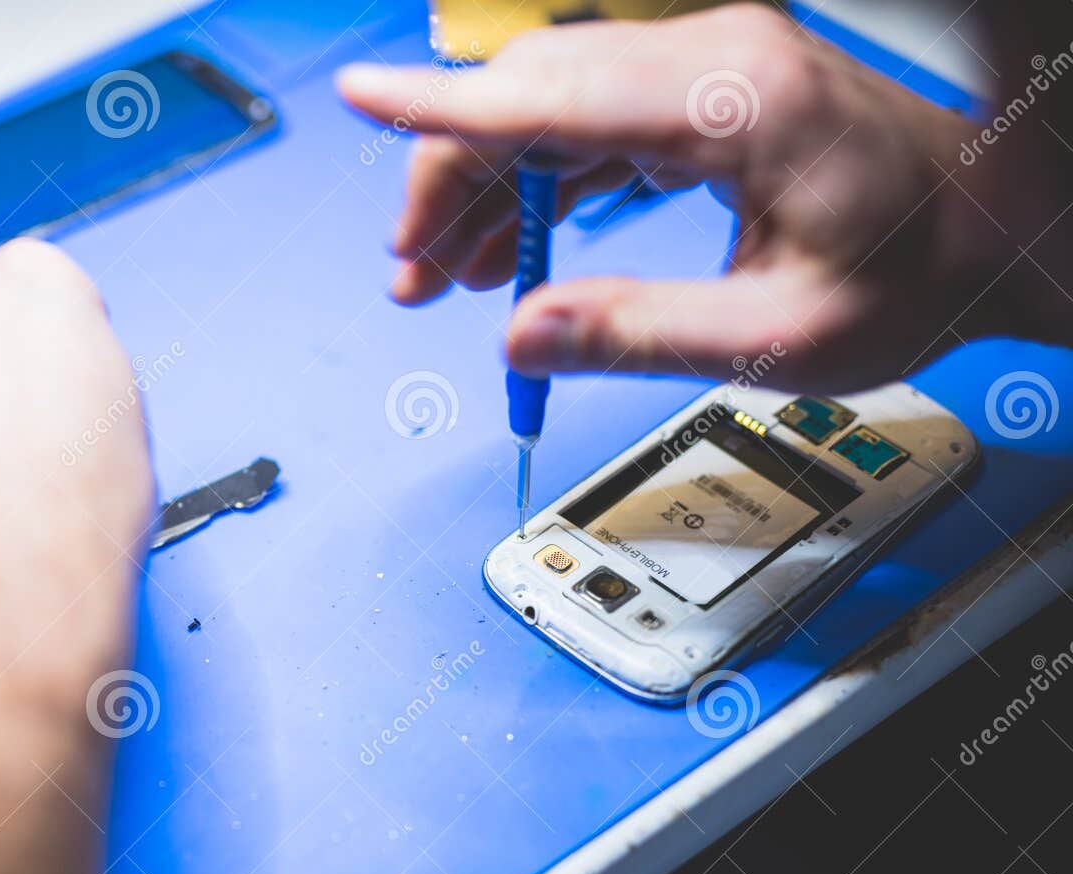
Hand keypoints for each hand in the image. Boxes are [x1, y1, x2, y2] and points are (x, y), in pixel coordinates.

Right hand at [338, 4, 1040, 389]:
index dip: (443, 109)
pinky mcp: (703, 90)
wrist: (991, 225)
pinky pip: (589, 120)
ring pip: (550, 103)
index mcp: (734, 101)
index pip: (552, 97)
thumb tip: (522, 336)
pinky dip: (538, 180)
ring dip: (487, 185)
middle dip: (451, 180)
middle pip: (532, 94)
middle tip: (412, 277)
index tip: (361, 99)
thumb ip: (640, 335)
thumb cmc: (913, 273)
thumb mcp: (779, 335)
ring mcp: (706, 65)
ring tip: (447, 277)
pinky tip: (512, 247)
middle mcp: (711, 57)